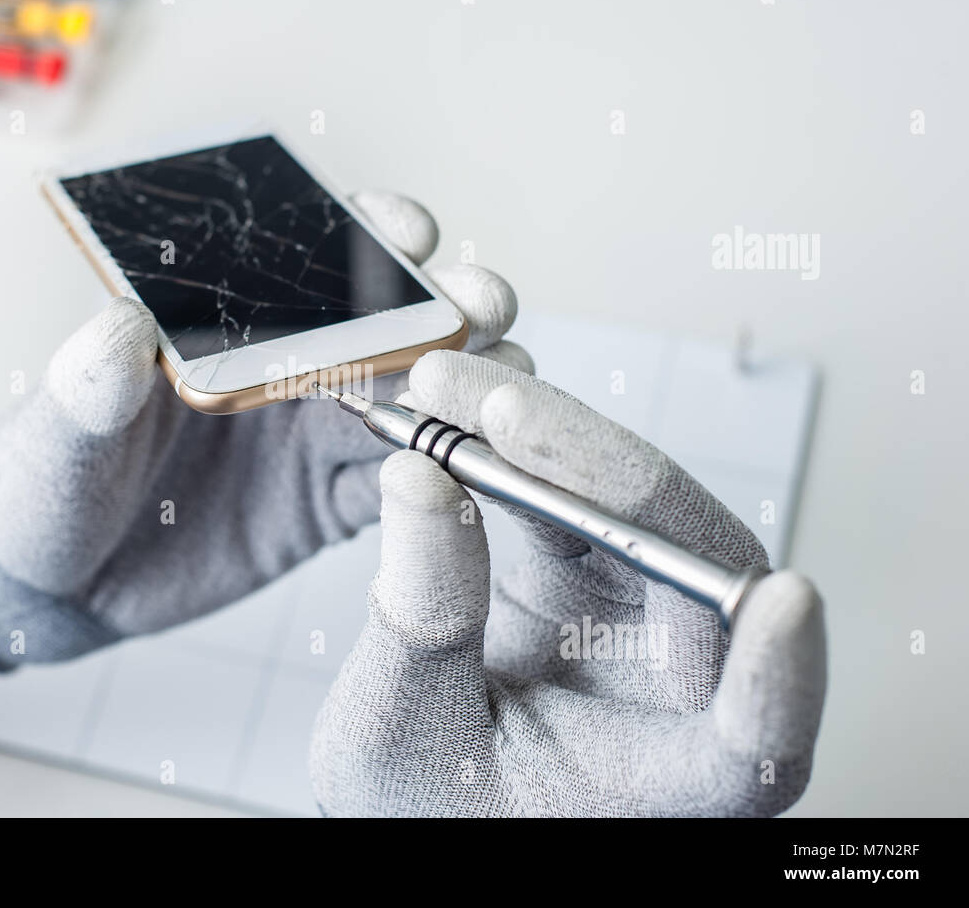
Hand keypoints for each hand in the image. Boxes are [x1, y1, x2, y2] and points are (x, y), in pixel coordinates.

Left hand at [0, 192, 530, 669]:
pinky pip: (403, 488)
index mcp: (226, 323)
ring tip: (497, 396)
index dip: (368, 232)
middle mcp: (287, 368)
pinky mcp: (325, 509)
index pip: (312, 257)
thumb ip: (87, 384)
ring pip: (418, 400)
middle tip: (478, 306)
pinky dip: (445, 480)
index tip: (405, 229)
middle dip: (450, 304)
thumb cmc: (36, 486)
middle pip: (394, 320)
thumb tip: (121, 328)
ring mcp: (314, 438)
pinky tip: (471, 475)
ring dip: (467, 392)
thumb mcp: (52, 431)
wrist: (46, 586)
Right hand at [309, 351, 826, 816]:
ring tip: (445, 393)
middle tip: (502, 414)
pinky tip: (452, 409)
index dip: (780, 675)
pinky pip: (571, 488)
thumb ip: (423, 620)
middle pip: (695, 570)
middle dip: (598, 474)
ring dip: (542, 435)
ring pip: (633, 505)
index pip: (755, 735)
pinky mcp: (590, 569)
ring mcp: (637, 618)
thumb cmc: (424, 795)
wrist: (401, 775)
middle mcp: (676, 687)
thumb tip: (422, 476)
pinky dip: (510, 446)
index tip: (790, 604)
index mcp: (667, 777)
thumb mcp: (398, 734)